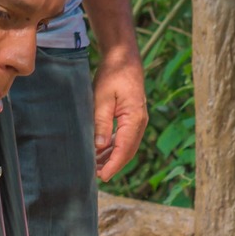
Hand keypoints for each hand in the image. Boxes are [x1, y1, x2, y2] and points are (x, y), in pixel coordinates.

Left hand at [93, 48, 147, 181]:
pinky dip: (113, 147)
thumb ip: (102, 122)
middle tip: (96, 176)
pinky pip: (124, 138)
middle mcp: (139, 122)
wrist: (124, 59)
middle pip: (127, 151)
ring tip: (95, 167)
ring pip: (126, 146)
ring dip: (112, 157)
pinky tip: (101, 152)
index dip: (113, 165)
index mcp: (135, 118)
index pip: (124, 148)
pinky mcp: (132, 118)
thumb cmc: (113, 75)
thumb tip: (100, 146)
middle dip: (113, 165)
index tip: (103, 177)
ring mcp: (137, 120)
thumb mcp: (102, 97)